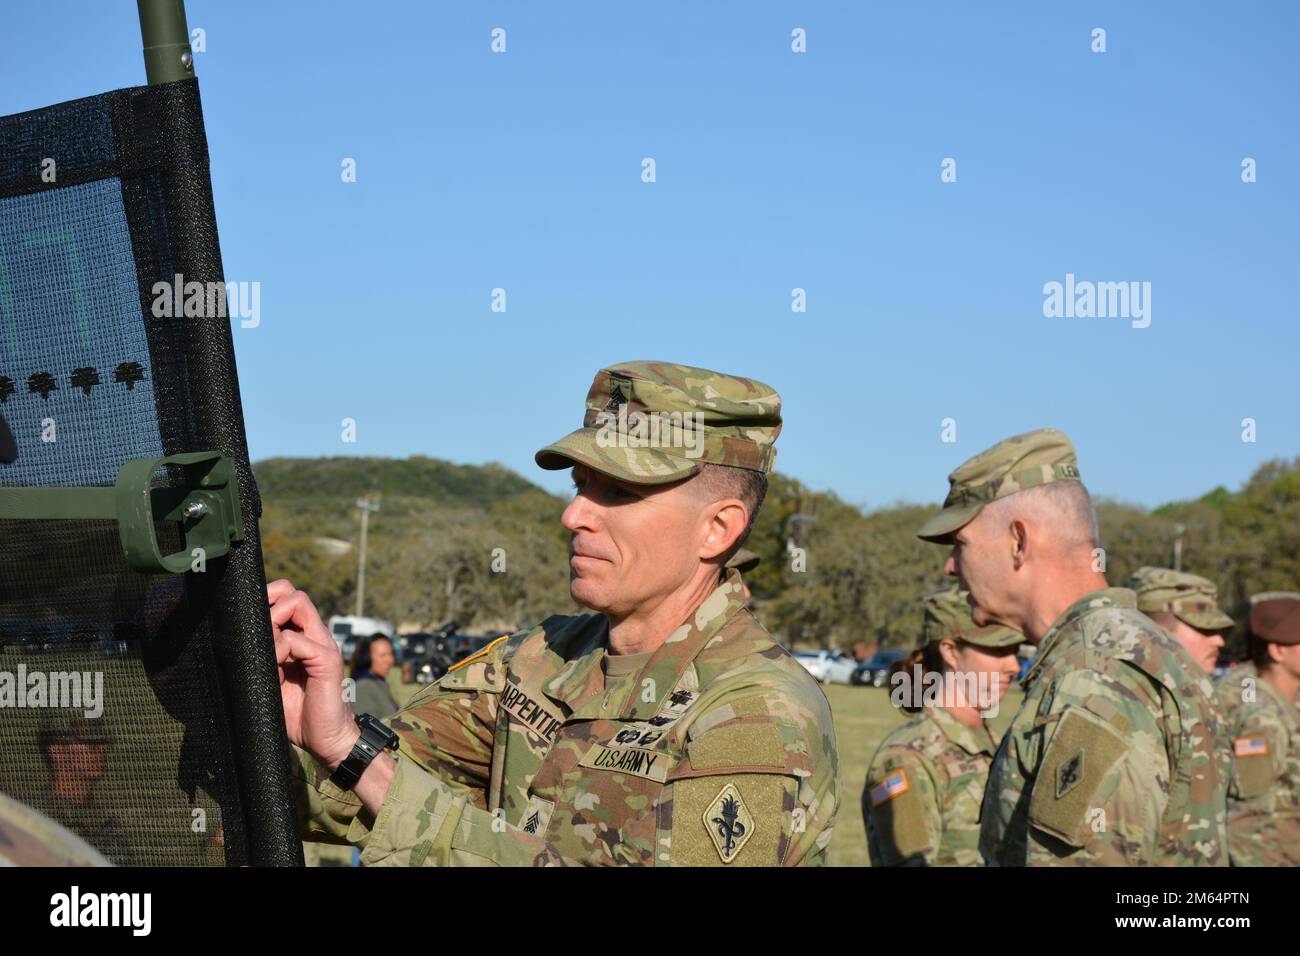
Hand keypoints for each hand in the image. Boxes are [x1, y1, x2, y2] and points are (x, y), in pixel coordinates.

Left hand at [267, 580, 358, 768]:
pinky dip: (279, 650)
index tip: (251, 626)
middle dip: (268, 606)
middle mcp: (316, 636)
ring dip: (272, 622)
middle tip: (257, 637)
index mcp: (304, 639)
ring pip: (297, 603)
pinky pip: (295, 639)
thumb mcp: (272, 681)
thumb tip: (240, 639)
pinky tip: (275, 671)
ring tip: (267, 654)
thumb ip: (264, 658)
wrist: (326, 740)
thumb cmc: (298, 715)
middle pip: (293, 593)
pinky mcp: (327, 659)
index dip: (267, 603)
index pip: (287, 599)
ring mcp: (324, 644)